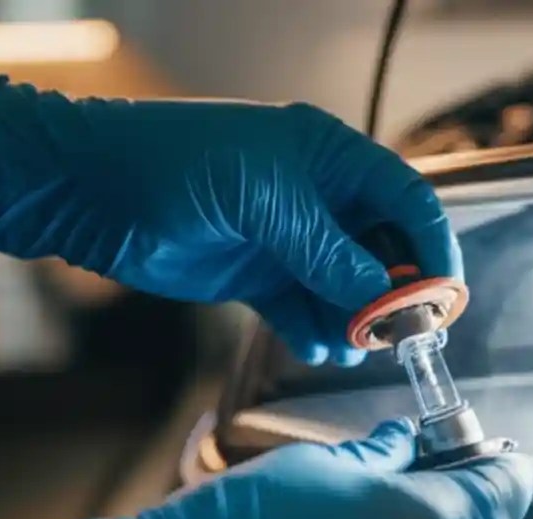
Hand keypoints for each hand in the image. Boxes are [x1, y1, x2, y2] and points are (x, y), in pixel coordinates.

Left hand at [0, 75, 461, 365]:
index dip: (431, 246)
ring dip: (356, 319)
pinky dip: (316, 329)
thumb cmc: (171, 163)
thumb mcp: (262, 199)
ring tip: (357, 346)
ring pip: (344, 285)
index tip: (443, 294)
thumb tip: (379, 291)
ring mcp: (285, 238)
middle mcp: (315, 197)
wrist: (89, 189)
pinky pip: (302, 307)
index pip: (406, 200)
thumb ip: (324, 248)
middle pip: (381, 248)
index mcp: (328, 157)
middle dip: (395, 292)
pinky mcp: (255, 274)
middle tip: (402, 333)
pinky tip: (320, 346)